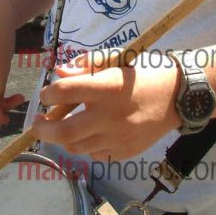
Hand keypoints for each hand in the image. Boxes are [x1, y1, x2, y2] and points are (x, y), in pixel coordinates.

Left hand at [32, 53, 179, 160]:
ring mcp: (119, 137)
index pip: (65, 91)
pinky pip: (95, 154)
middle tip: (37, 123)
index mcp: (109, 87)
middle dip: (43, 129)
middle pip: (65, 131)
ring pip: (76, 147)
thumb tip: (59, 73)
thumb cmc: (143, 75)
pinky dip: (85, 145)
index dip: (48, 94)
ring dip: (62, 138)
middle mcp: (112, 115)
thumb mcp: (117, 60)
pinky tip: (89, 134)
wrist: (178, 98)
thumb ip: (86, 65)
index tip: (46, 95)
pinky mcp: (126, 152)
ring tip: (60, 127)